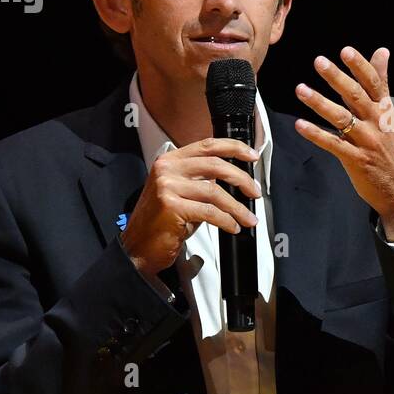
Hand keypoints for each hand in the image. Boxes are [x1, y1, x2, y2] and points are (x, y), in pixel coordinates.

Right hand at [120, 137, 262, 277]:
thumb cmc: (163, 222)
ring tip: (248, 218)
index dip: (234, 148)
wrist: (139, 247)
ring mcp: (167, 186)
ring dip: (237, 207)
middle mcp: (167, 169)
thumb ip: (202, 181)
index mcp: (170, 160)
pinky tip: (233, 227)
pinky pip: (209, 212)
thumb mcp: (182, 193)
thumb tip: (235, 180)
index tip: (252, 156)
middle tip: (255, 192)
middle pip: (215, 165)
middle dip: (242, 179)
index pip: (207, 145)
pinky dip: (226, 220)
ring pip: (215, 191)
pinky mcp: (171, 206)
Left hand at [294, 46, 393, 235]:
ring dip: (320, 103)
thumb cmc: (390, 145)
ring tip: (301, 90)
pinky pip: (333, 144)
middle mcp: (376, 122)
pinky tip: (300, 125)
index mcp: (383, 109)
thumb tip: (382, 51)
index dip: (360, 66)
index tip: (346, 51)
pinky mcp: (355, 159)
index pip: (373, 83)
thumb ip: (381, 80)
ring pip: (341, 118)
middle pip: (356, 96)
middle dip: (337, 78)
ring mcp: (366, 141)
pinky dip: (316, 135)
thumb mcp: (388, 111)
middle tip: (319, 62)